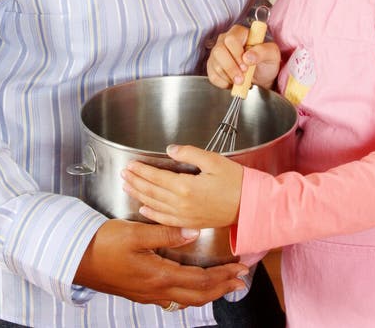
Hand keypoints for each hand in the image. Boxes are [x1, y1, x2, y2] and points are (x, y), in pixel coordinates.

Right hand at [73, 218, 247, 309]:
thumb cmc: (104, 245)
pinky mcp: (141, 292)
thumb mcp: (134, 233)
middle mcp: (157, 291)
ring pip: (186, 298)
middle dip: (222, 287)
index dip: (223, 276)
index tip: (240, 269)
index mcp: (159, 276)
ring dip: (208, 291)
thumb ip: (165, 233)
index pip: (200, 280)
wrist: (77, 259)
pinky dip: (191, 292)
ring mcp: (148, 294)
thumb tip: (192, 232)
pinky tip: (191, 284)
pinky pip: (174, 297)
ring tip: (223, 283)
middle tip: (241, 279)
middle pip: (198, 295)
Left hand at [122, 145, 242, 228]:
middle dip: (135, 181)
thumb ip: (190, 154)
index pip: (156, 178)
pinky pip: (165, 220)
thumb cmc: (235, 181)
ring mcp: (185, 216)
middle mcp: (182, 204)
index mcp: (186, 187)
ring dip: (139, 195)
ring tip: (127, 186)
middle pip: (152, 191)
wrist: (250, 206)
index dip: (141, 170)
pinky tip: (143, 208)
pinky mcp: (190, 223)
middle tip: (123, 173)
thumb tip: (171, 150)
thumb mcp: (214, 160)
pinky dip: (151, 213)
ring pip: (155, 205)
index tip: (130, 164)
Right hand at [207, 24, 280, 90]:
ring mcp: (217, 53)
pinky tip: (232, 83)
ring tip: (240, 81)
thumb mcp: (272, 55)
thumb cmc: (266, 63)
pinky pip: (212, 75)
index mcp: (240, 33)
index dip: (237, 54)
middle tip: (242, 78)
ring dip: (228, 76)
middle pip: (219, 51)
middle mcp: (225, 40)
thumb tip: (248, 56)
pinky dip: (223, 83)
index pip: (231, 39)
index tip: (246, 66)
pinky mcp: (212, 66)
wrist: (262, 78)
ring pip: (215, 64)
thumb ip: (263, 51)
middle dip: (231, 67)